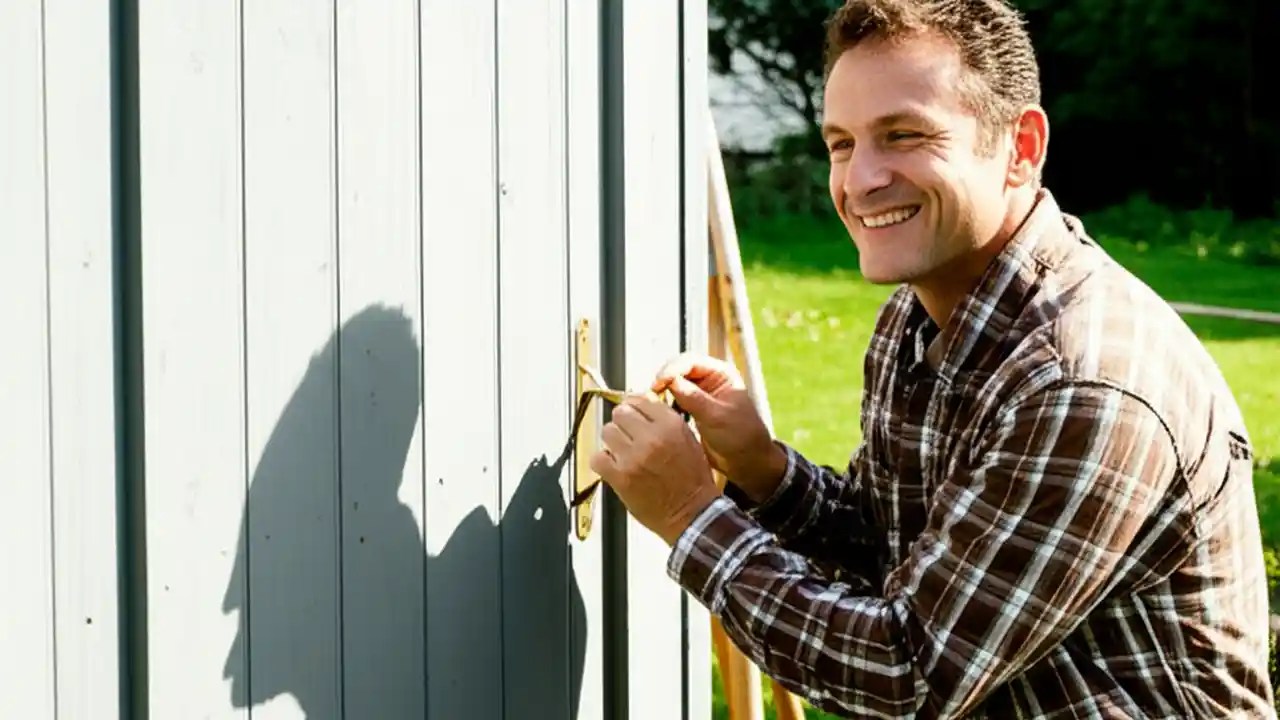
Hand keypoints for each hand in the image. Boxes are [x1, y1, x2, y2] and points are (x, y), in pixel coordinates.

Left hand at [588, 391, 720, 545]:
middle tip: (628, 434)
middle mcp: (651, 438)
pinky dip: (603, 462)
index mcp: (670, 426)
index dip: (634, 406)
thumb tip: (642, 405)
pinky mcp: (620, 477)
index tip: (632, 412)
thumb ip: (665, 420)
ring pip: (607, 432)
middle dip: (623, 422)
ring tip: (623, 452)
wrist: (692, 514)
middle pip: (620, 412)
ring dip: (613, 441)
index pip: (640, 400)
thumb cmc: (693, 480)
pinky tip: (614, 466)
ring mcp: (633, 457)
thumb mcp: (689, 440)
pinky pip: (597, 458)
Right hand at [650, 353, 786, 502]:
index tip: (659, 383)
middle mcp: (710, 379)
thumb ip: (694, 398)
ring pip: (675, 383)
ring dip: (664, 389)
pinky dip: (666, 401)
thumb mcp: (717, 417)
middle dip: (665, 377)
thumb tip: (671, 381)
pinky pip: (674, 398)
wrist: (746, 461)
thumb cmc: (741, 437)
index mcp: (721, 373)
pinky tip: (660, 410)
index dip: (672, 368)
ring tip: (653, 400)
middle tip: (653, 392)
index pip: (691, 361)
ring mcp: (701, 393)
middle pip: (680, 368)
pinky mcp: (693, 407)